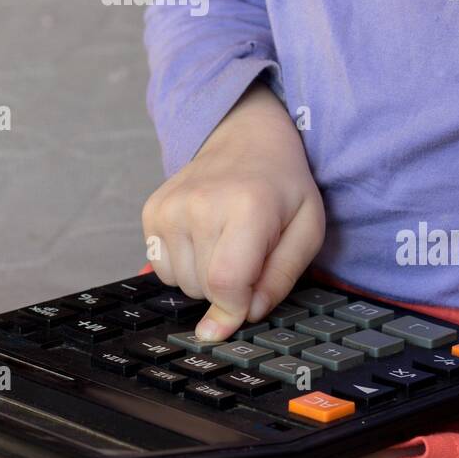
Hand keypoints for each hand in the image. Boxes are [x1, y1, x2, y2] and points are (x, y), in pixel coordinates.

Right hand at [141, 81, 324, 341]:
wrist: (247, 137)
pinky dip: (183, 266)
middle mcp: (200, 204)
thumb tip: (245, 316)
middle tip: (247, 258)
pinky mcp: (151, 211)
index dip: (232, 313)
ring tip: (225, 245)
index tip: (239, 320)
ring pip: (180, 282)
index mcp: (247, 207)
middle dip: (227, 290)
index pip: (226, 282)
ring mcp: (169, 206)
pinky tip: (203, 240)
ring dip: (204, 279)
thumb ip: (280, 278)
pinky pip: (161, 268)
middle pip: (203, 287)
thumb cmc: (283, 188)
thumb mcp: (307, 230)